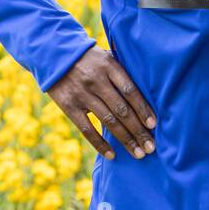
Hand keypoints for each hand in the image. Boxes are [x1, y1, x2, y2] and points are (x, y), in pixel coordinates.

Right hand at [48, 47, 155, 161]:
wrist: (54, 54)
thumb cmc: (89, 58)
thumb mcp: (107, 56)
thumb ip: (123, 72)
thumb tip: (148, 90)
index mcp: (109, 67)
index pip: (130, 91)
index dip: (143, 109)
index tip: (154, 125)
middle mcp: (97, 81)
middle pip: (122, 110)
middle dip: (138, 131)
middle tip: (151, 147)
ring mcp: (82, 95)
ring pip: (108, 122)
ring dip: (125, 139)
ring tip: (139, 153)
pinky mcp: (69, 106)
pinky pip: (87, 129)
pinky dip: (100, 144)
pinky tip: (112, 155)